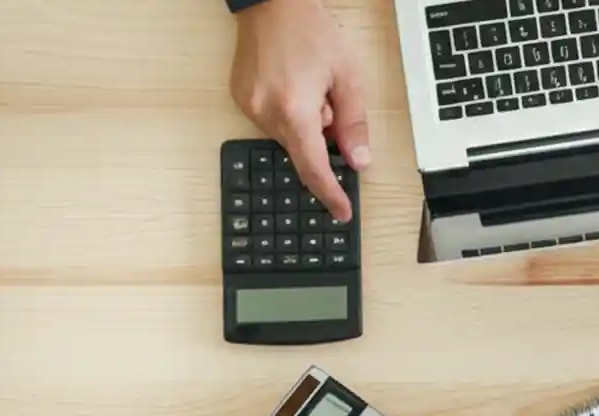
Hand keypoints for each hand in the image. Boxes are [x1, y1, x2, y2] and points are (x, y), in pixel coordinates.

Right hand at [230, 0, 368, 220]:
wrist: (272, 1)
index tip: (342, 212)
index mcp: (295, 111)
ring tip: (308, 83)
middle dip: (321, 134)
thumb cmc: (312, 31)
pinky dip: (288, 113)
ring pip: (288, 136)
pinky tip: (292, 83)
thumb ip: (354, 124)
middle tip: (328, 99)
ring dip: (305, 122)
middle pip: (302, 149)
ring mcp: (248, 106)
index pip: (314, 168)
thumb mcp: (348, 77)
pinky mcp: (239, 98)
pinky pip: (271, 121)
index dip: (330, 194)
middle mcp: (266, 113)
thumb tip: (358, 162)